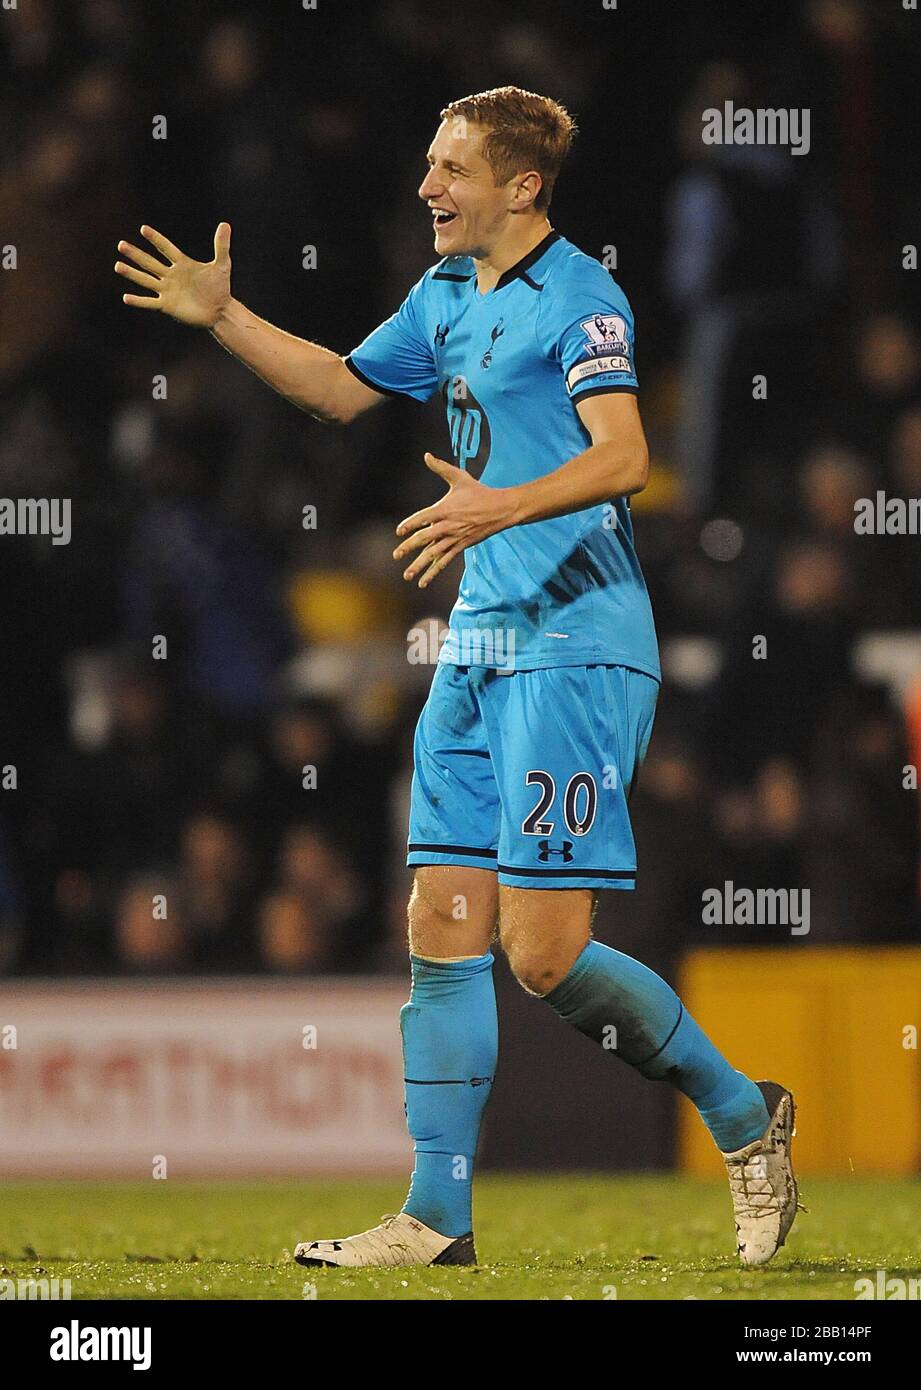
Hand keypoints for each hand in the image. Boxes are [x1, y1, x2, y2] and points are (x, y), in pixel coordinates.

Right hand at [115, 222, 232, 328]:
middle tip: (121, 245)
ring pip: (146, 280)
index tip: (143, 229)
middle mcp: (171, 275)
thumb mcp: (222, 265)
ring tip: (118, 266)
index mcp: (182, 263)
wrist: (220, 311)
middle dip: (136, 254)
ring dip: (132, 273)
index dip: (156, 239)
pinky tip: (126, 297)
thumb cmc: (221, 287)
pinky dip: (139, 301)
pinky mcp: (167, 306)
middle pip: (150, 262)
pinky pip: (150, 302)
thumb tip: (225, 224)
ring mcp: (167, 290)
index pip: (166, 248)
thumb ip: (221, 246)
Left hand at [393, 452, 517, 587]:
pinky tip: (423, 581)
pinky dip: (434, 572)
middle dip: (409, 547)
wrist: (501, 509)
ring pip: (434, 554)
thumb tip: (426, 455)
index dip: (410, 524)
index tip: (399, 531)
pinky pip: (445, 561)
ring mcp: (455, 538)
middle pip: (425, 538)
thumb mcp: (460, 477)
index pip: (423, 518)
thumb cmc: (479, 492)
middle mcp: (448, 525)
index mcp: (445, 509)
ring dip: (420, 565)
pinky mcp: (461, 546)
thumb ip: (441, 467)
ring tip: (407, 575)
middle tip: (396, 555)